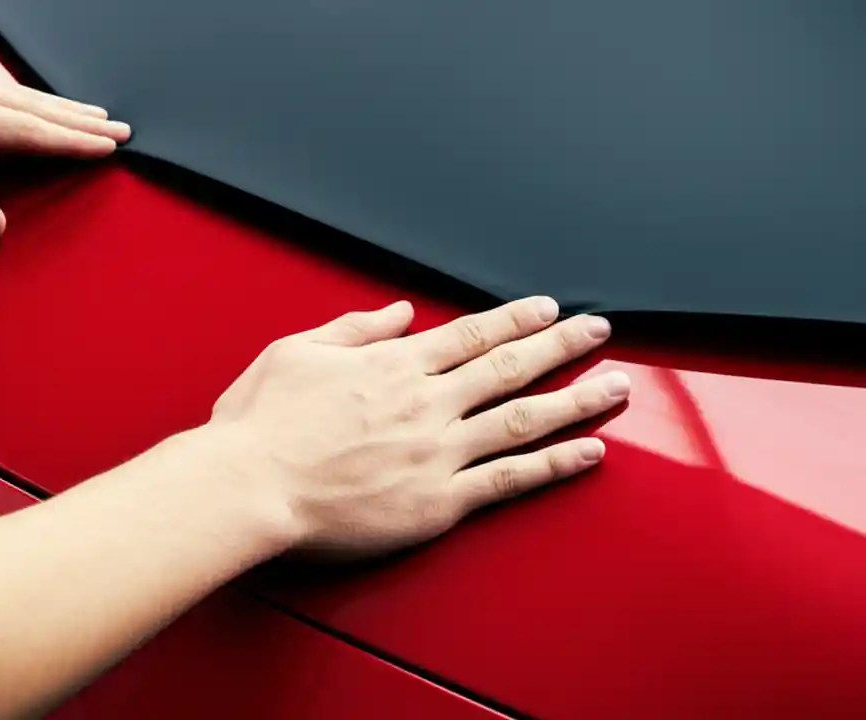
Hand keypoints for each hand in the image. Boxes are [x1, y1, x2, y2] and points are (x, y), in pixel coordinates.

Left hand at [0, 62, 129, 239]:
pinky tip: (20, 102)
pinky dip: (14, 96)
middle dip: (72, 118)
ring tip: (83, 116)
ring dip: (48, 104)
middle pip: (21, 103)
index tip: (105, 148)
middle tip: (115, 129)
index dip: (66, 141)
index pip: (19, 129)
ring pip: (3, 90)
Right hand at [208, 297, 626, 558]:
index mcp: (393, 365)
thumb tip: (399, 313)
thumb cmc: (261, 425)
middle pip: (511, 366)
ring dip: (577, 399)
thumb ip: (354, 328)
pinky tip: (589, 452)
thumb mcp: (296, 352)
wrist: (248, 486)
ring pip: (524, 418)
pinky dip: (554, 464)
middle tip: (600, 331)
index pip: (472, 334)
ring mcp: (437, 452)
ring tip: (617, 386)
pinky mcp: (437, 501)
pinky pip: (509, 480)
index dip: (515, 319)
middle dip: (563, 345)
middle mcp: (426, 402)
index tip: (548, 309)